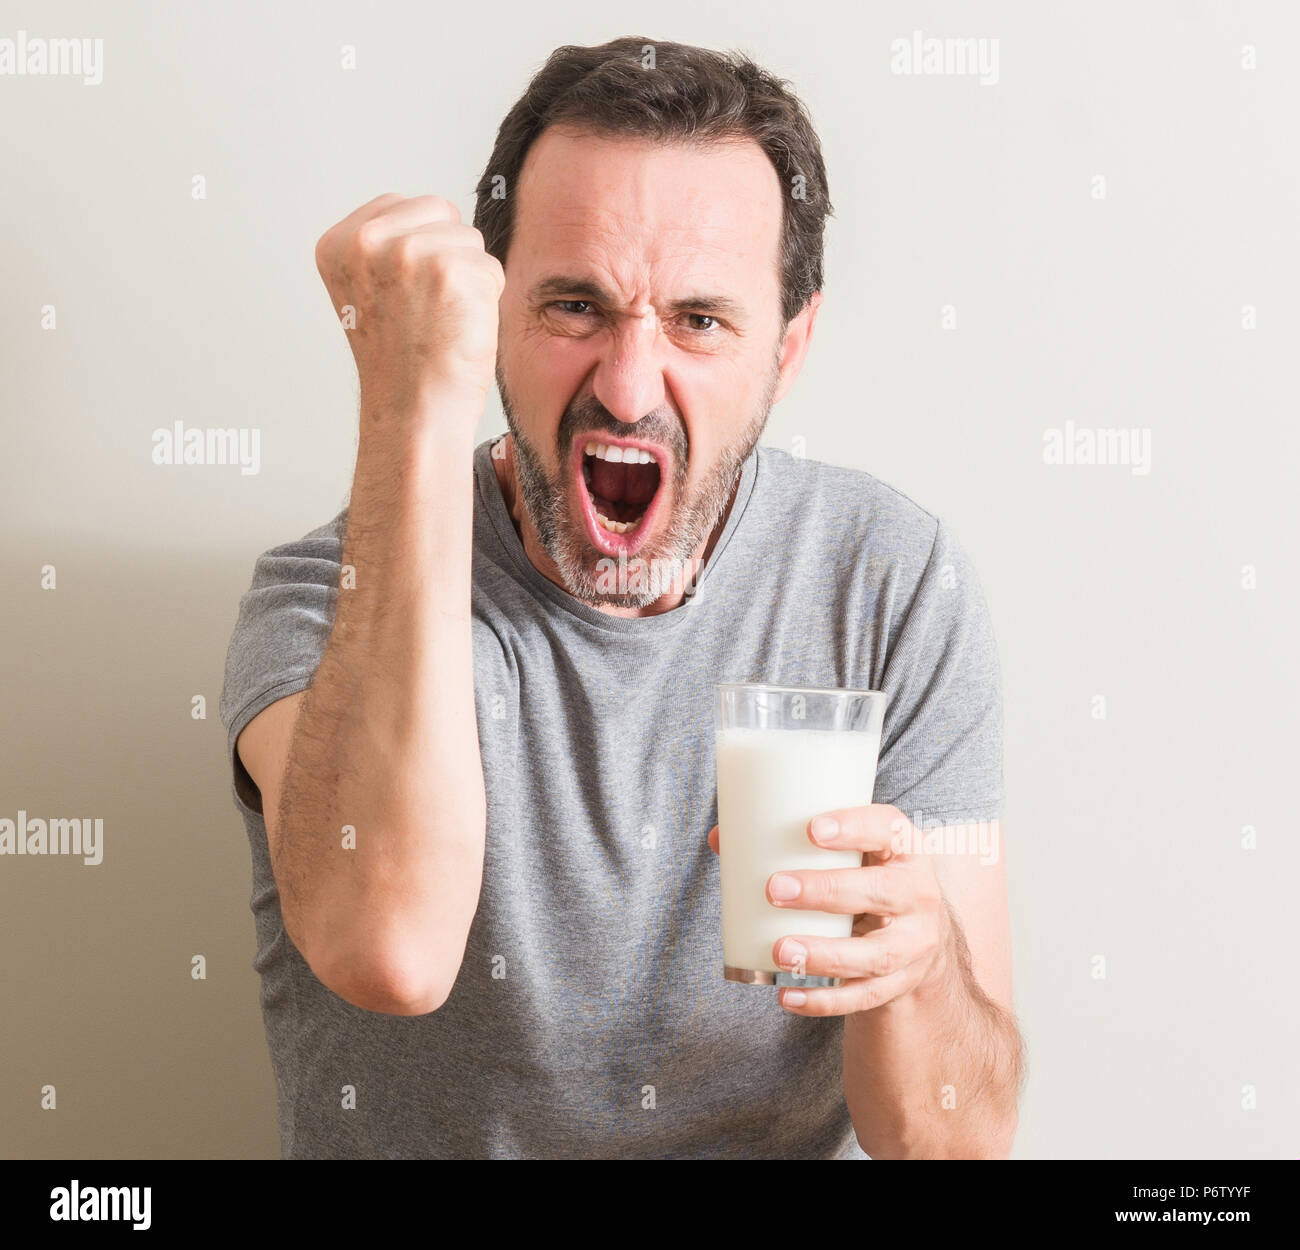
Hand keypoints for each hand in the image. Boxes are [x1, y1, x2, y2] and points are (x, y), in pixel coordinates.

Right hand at [314, 192, 505, 413]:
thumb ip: (387, 245)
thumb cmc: (403, 360)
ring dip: (469, 280)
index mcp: (339, 244)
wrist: (415, 411)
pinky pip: (491, 268)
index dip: (420, 249)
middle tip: (428, 308)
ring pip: (469, 239)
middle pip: (440, 211)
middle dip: (447, 255)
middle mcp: (366, 242)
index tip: (405, 295)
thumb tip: (437, 211)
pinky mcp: (450, 270)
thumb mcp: (370, 289)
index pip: (402, 204)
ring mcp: (407, 252)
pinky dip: (487, 300)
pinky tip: (460, 327)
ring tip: (442, 319)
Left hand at [706, 805, 952, 1015]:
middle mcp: (918, 895)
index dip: (854, 828)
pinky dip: (823, 1000)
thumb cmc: (866, 877)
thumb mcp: (850, 853)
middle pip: (880, 892)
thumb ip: (793, 841)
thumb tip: (719, 838)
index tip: (811, 829)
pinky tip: (788, 994)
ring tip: (780, 951)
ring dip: (824, 953)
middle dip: (825, 891)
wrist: (915, 936)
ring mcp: (913, 944)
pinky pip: (862, 996)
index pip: (888, 829)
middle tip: (774, 889)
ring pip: (873, 954)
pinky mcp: (899, 983)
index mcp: (905, 849)